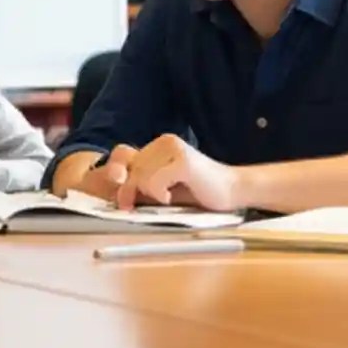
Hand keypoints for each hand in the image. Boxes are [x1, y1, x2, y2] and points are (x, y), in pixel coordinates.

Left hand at [93, 136, 238, 210]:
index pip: (122, 155)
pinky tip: (171, 198)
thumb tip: (114, 190)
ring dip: (149, 194)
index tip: (120, 191)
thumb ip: (141, 184)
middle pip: (130, 168)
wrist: (233, 192)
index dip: (116, 173)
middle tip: (140, 204)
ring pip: (140, 176)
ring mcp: (174, 149)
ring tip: (167, 198)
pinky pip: (154, 181)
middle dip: (131, 190)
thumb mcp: (162, 188)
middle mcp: (165, 142)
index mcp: (158, 146)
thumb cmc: (198, 192)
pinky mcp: (183, 161)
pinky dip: (159, 194)